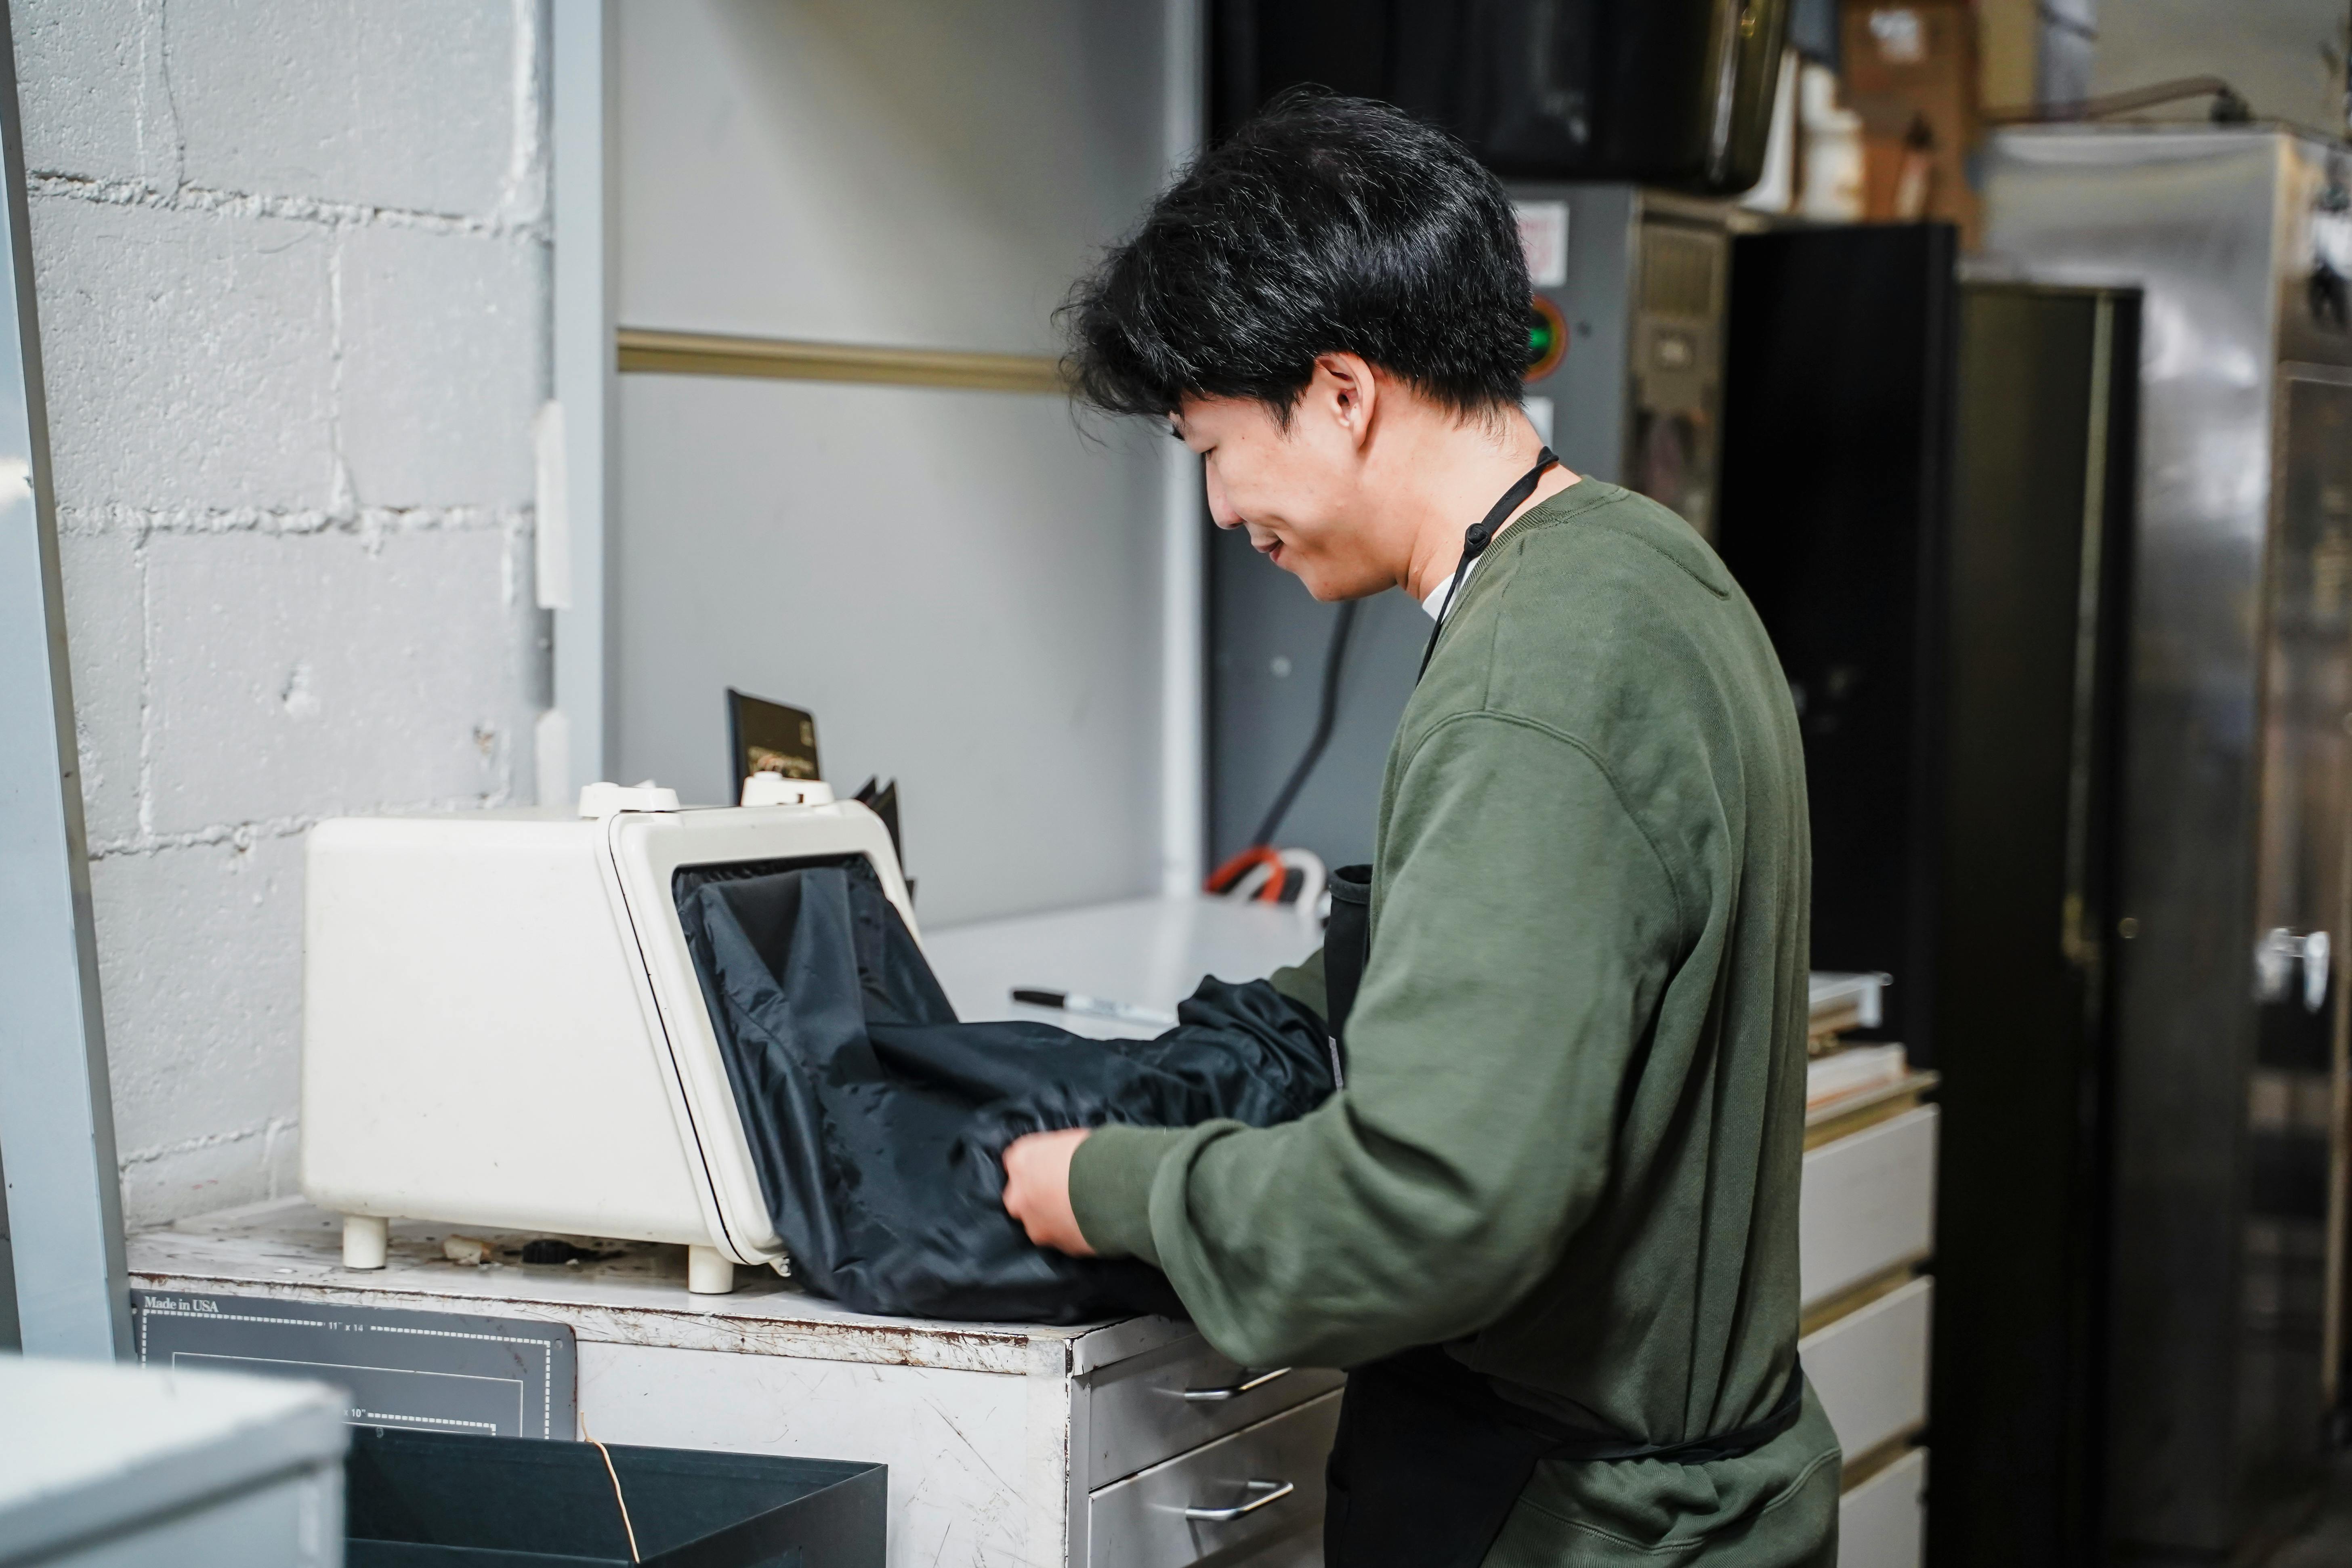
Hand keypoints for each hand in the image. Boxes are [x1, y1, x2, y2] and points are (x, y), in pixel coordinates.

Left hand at [1002, 1128, 1095, 1255]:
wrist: (1115, 1189)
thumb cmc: (1096, 1153)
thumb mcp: (1073, 1141)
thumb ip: (1060, 1155)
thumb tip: (1069, 1160)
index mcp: (1022, 1161)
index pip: (1018, 1162)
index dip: (1037, 1165)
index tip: (1053, 1167)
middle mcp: (1019, 1195)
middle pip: (1020, 1197)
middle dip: (1037, 1197)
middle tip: (1064, 1191)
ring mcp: (1036, 1225)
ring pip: (1039, 1223)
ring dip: (1054, 1219)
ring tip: (1083, 1210)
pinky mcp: (1057, 1246)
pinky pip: (1062, 1239)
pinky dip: (1073, 1233)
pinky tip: (1094, 1223)